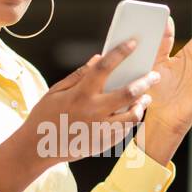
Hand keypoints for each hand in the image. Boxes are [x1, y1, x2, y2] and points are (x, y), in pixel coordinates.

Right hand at [24, 38, 160, 164]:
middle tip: (154, 76)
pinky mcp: (103, 143)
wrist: (37, 148)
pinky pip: (125, 132)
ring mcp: (100, 130)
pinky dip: (130, 121)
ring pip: (132, 116)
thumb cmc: (45, 116)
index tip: (133, 43)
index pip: (104, 67)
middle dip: (145, 82)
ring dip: (141, 105)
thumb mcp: (56, 91)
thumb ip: (79, 75)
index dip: (120, 53)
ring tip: (144, 98)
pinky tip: (130, 114)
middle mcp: (93, 111)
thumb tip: (98, 59)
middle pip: (129, 93)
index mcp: (81, 94)